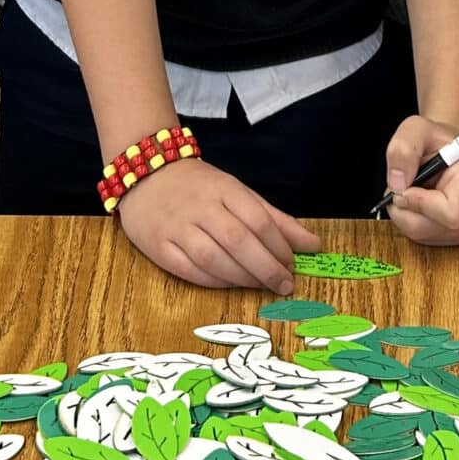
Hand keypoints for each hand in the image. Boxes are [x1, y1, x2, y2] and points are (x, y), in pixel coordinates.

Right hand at [117, 160, 312, 293]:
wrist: (145, 174)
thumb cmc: (199, 186)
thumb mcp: (238, 192)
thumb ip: (275, 219)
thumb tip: (313, 245)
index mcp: (224, 189)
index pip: (258, 219)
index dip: (279, 246)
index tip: (293, 264)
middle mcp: (200, 208)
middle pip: (238, 241)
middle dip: (266, 267)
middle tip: (284, 284)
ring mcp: (177, 228)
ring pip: (214, 260)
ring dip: (242, 278)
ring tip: (261, 286)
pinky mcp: (158, 247)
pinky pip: (189, 271)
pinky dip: (214, 282)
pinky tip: (231, 284)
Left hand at [381, 114, 458, 246]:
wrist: (448, 150)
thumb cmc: (435, 140)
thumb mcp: (415, 129)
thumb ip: (402, 149)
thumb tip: (397, 184)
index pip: (451, 212)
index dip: (419, 203)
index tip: (405, 187)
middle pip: (431, 229)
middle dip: (404, 209)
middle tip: (401, 186)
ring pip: (423, 235)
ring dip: (406, 214)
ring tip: (412, 190)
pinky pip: (424, 239)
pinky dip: (412, 221)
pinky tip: (418, 203)